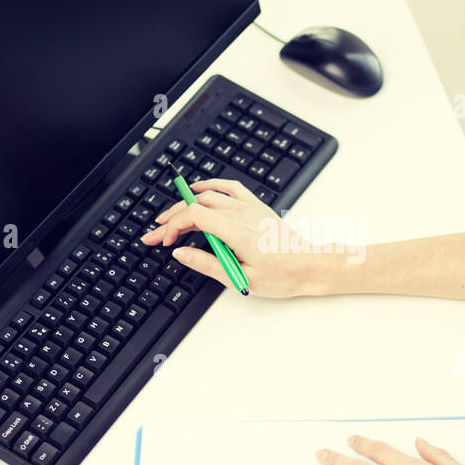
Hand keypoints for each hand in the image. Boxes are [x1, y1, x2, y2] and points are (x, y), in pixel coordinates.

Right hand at [139, 179, 326, 297]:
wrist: (309, 265)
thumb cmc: (282, 276)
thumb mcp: (241, 279)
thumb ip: (207, 264)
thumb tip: (180, 253)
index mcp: (237, 232)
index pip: (194, 217)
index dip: (173, 227)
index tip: (163, 242)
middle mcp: (242, 214)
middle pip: (196, 206)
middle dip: (171, 218)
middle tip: (154, 233)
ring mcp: (250, 207)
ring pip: (209, 196)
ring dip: (185, 203)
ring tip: (169, 217)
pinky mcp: (256, 207)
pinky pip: (230, 187)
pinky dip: (210, 185)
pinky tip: (197, 189)